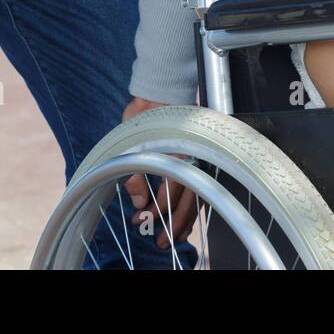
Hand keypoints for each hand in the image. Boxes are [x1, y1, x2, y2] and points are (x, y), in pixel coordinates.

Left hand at [121, 97, 197, 249]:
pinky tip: (186, 222)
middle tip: (159, 241)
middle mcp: (193, 156)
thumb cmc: (146, 115)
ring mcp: (199, 158)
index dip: (157, 208)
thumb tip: (138, 201)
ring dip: (186, 220)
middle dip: (173, 223)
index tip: (141, 218)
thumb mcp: (131, 140)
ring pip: (199, 195)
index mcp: (177, 151)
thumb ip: (133, 171)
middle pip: (189, 196)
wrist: (163, 92)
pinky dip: (194, 208)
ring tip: (175, 238)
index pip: (171, 187)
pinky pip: (201, 189)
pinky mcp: (200, 160)